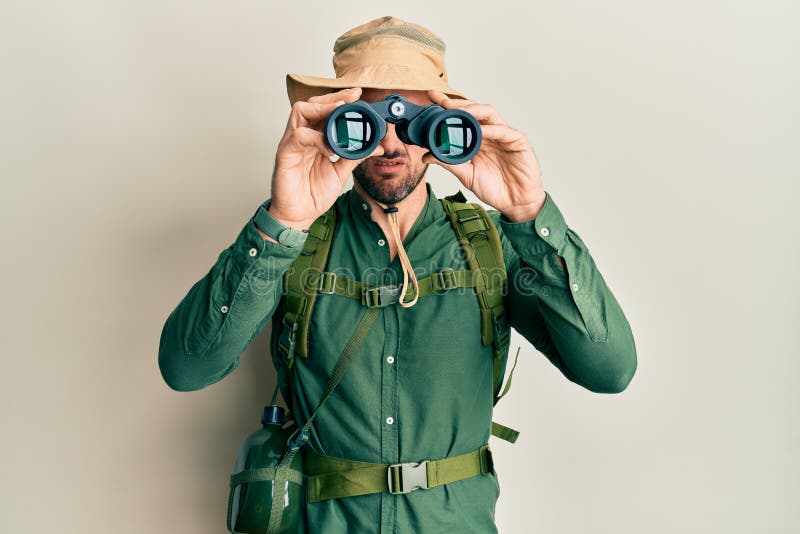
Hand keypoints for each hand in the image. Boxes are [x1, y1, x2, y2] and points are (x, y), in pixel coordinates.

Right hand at [269, 87, 383, 228]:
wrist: (300, 216)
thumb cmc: (314, 193)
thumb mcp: (341, 172)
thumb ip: (356, 157)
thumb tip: (378, 146)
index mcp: (314, 138)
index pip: (324, 110)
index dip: (339, 99)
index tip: (358, 94)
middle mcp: (301, 136)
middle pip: (311, 104)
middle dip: (332, 98)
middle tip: (352, 97)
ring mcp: (291, 143)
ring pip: (300, 111)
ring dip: (321, 109)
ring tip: (339, 113)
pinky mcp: (285, 154)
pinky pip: (298, 136)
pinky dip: (315, 138)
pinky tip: (328, 148)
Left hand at [423, 90, 545, 221]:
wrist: (516, 203)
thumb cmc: (495, 188)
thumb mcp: (466, 174)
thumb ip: (449, 163)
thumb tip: (426, 156)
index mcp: (478, 139)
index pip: (463, 118)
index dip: (448, 107)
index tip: (431, 99)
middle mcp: (491, 133)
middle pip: (475, 110)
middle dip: (458, 104)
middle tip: (442, 101)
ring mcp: (505, 135)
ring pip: (490, 114)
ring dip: (473, 111)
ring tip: (458, 112)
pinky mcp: (519, 141)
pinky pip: (504, 131)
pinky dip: (492, 130)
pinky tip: (481, 131)